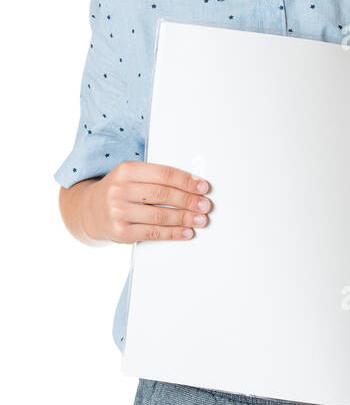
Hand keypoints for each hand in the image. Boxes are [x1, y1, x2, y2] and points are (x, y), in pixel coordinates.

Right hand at [80, 161, 213, 243]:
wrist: (89, 210)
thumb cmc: (119, 191)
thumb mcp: (132, 176)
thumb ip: (157, 177)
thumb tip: (192, 185)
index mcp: (126, 170)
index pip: (164, 174)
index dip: (186, 181)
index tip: (203, 187)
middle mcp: (119, 190)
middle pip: (163, 195)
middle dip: (189, 201)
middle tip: (205, 205)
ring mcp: (118, 212)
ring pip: (160, 215)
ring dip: (185, 218)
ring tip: (200, 219)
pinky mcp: (120, 232)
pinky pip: (153, 233)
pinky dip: (173, 233)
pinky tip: (186, 232)